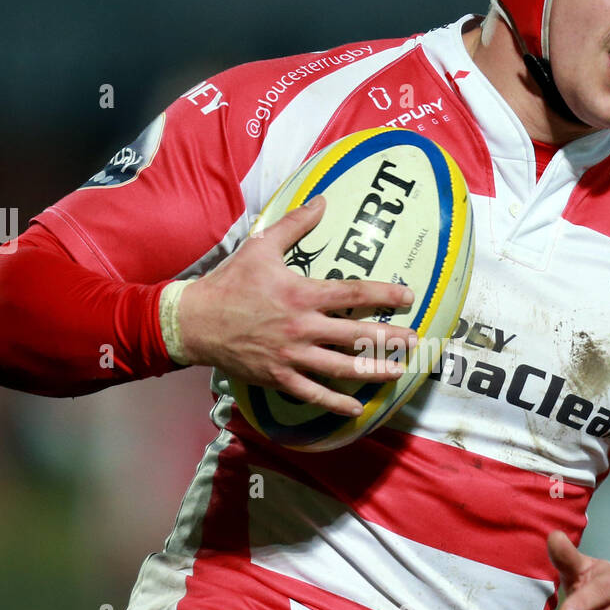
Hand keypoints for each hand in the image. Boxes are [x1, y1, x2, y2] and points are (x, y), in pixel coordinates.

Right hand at [178, 196, 417, 415]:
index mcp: (302, 294)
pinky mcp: (279, 377)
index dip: (385, 295)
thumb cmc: (229, 283)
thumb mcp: (261, 246)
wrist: (195, 321)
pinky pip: (313, 394)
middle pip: (356, 335)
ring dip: (373, 371)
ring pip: (341, 368)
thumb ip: (295, 224)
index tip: (408, 297)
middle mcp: (302, 328)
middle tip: (414, 341)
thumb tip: (322, 201)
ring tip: (398, 372)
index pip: (354, 295)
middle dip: (390, 339)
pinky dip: (335, 403)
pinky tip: (356, 408)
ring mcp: (292, 356)